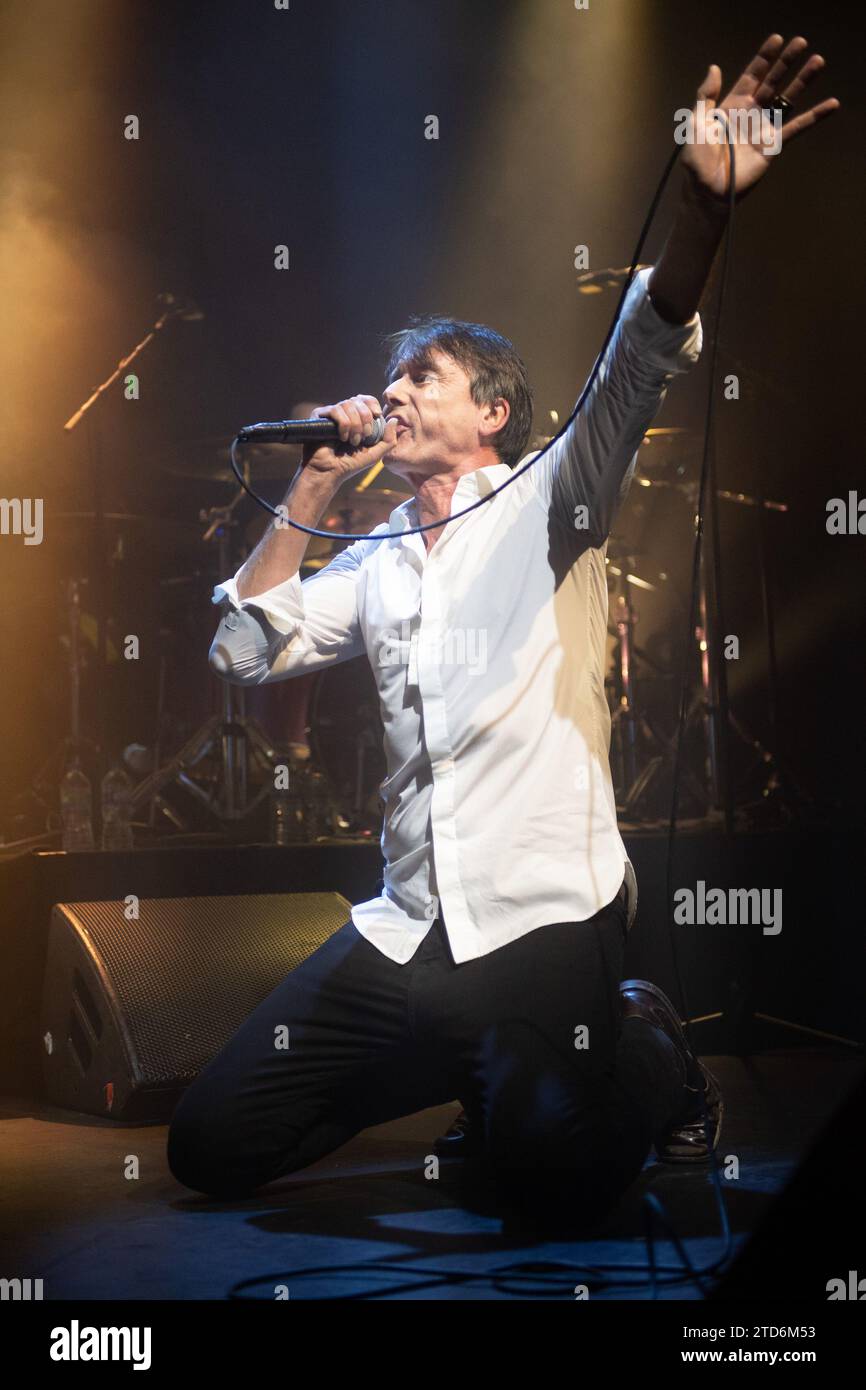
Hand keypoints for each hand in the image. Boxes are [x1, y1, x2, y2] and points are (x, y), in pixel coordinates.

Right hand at [302, 395, 398, 480]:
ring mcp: (331, 414)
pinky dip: (344, 425)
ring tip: (353, 441)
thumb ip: (389, 439)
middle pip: (358, 400)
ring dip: (355, 425)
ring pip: (347, 404)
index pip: (366, 400)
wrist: (330, 472)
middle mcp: (343, 413)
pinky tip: (342, 438)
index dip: (372, 404)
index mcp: (356, 418)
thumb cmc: (350, 464)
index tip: (377, 415)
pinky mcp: (319, 415)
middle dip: (365, 418)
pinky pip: (336, 410)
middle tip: (364, 436)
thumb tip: (394, 419)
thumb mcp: (375, 454)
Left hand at [680, 33, 839, 204]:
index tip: (777, 39)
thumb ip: (706, 95)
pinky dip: (815, 116)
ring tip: (817, 62)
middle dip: (786, 62)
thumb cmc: (697, 159)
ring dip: (802, 81)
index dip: (764, 58)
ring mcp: (764, 128)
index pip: (752, 75)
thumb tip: (714, 67)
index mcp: (733, 105)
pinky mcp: (773, 145)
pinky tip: (831, 104)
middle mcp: (751, 113)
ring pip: (787, 99)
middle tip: (801, 42)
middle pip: (773, 82)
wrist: (708, 190)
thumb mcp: (696, 122)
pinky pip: (797, 128)